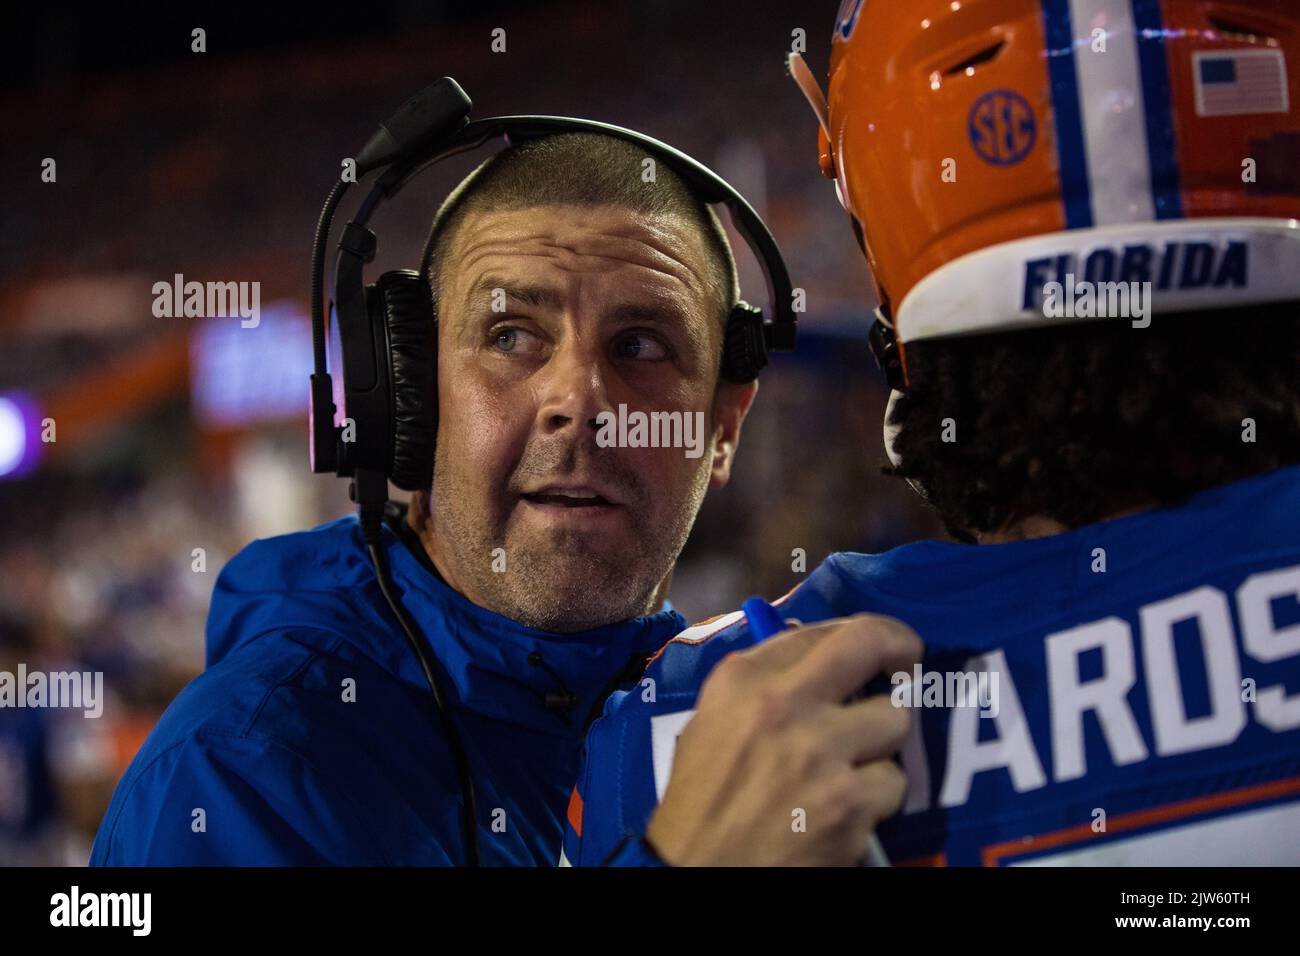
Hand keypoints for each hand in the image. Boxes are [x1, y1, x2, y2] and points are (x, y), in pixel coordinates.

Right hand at [645, 613, 921, 865]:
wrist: (698, 869)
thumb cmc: (704, 794)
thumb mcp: (714, 718)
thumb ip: (766, 679)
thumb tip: (823, 649)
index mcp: (745, 678)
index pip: (827, 629)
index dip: (864, 634)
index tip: (881, 645)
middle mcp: (784, 704)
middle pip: (873, 645)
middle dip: (902, 650)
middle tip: (907, 665)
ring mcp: (821, 754)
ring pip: (894, 722)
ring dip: (879, 745)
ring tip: (849, 765)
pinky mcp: (848, 805)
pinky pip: (893, 783)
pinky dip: (874, 799)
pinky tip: (842, 809)